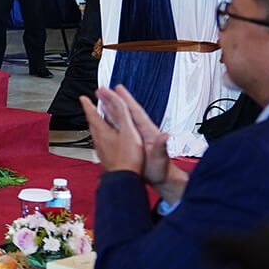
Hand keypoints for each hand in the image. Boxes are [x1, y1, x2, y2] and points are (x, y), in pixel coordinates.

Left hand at [78, 87, 146, 177]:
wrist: (124, 179)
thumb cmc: (127, 159)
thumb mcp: (129, 132)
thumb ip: (123, 115)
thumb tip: (117, 100)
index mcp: (102, 132)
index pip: (92, 114)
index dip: (88, 105)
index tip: (83, 98)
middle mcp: (99, 140)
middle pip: (92, 123)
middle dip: (92, 113)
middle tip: (91, 106)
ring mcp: (101, 150)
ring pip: (96, 133)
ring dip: (97, 124)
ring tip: (100, 120)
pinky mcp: (106, 157)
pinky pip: (102, 142)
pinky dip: (103, 136)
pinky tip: (109, 139)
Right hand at [108, 84, 188, 202]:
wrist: (161, 178)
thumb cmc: (160, 170)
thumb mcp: (160, 159)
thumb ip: (161, 147)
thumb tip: (166, 136)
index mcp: (147, 132)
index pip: (135, 112)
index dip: (126, 100)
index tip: (118, 89)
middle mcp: (142, 131)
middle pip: (126, 111)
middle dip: (115, 99)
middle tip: (104, 90)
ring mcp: (137, 135)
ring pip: (122, 117)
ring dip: (112, 108)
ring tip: (102, 99)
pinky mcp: (133, 141)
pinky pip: (120, 126)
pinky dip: (112, 119)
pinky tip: (106, 118)